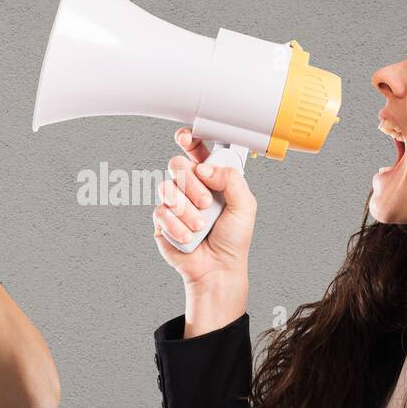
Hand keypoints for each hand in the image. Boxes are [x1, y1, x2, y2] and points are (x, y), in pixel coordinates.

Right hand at [152, 127, 255, 292]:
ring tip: (200, 225)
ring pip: (167, 187)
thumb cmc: (233, 240)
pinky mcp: (162, 220)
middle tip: (207, 203)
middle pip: (178, 165)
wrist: (217, 269)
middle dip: (192, 185)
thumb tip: (204, 168)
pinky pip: (161, 211)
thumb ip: (231, 178)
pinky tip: (189, 236)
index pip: (197, 151)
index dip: (189, 140)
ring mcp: (175, 202)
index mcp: (213, 178)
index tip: (186, 139)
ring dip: (186, 208)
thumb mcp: (245, 205)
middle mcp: (191, 187)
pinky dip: (176, 225)